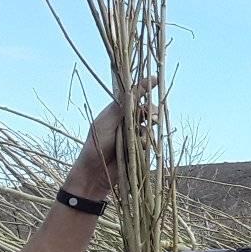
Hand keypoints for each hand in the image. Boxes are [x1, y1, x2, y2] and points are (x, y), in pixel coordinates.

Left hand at [66, 77, 156, 199]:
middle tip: (152, 116)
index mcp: (116, 111)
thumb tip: (132, 91)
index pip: (132, 95)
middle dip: (151, 110)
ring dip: (149, 128)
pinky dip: (147, 141)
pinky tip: (141, 145)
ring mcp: (132, 134)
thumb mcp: (106, 123)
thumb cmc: (96, 145)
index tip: (155, 79)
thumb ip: (120, 108)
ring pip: (150, 125)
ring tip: (143, 134)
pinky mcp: (138, 148)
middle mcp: (125, 120)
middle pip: (145, 109)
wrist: (96, 172)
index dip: (144, 86)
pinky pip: (149, 140)